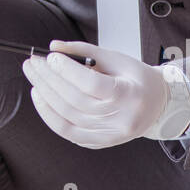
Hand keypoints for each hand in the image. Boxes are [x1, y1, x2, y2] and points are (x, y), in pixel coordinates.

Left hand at [21, 40, 171, 148]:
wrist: (156, 106)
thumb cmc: (135, 79)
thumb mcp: (116, 58)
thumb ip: (84, 51)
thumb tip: (54, 47)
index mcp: (130, 95)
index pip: (93, 84)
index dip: (68, 71)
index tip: (51, 57)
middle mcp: (120, 119)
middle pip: (75, 100)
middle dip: (49, 79)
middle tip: (33, 62)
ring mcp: (109, 135)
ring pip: (67, 117)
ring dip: (45, 95)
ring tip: (34, 76)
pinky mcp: (98, 143)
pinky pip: (67, 132)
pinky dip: (49, 115)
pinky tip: (40, 97)